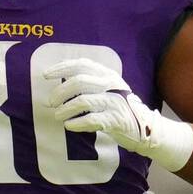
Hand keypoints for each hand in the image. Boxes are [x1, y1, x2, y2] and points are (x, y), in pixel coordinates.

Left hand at [43, 57, 192, 171]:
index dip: (62, 68)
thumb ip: (91, 82)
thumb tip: (62, 76)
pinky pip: (92, 120)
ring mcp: (115, 102)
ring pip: (83, 101)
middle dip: (60, 92)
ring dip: (66, 109)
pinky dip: (77, 123)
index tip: (46, 75)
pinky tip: (69, 126)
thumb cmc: (120, 108)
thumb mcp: (108, 89)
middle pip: (79, 82)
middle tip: (51, 103)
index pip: (82, 65)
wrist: (146, 128)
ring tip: (58, 116)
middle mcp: (112, 85)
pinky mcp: (116, 120)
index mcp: (108, 74)